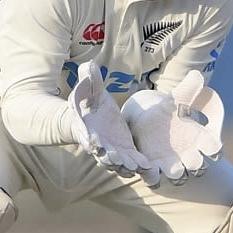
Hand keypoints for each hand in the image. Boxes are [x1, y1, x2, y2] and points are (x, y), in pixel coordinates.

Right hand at [68, 61, 153, 181]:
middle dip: (108, 157)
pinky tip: (147, 167)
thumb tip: (89, 64)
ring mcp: (111, 149)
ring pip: (117, 162)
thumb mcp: (89, 89)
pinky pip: (131, 160)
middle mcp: (98, 142)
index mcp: (86, 127)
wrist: (89, 117)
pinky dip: (137, 165)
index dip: (89, 140)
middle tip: (116, 159)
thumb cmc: (87, 102)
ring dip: (124, 165)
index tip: (95, 142)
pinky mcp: (125, 150)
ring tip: (133, 168)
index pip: (85, 135)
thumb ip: (90, 80)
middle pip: (101, 153)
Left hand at [120, 70, 224, 185]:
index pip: (214, 150)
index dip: (215, 150)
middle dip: (196, 165)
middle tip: (191, 159)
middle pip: (198, 167)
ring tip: (168, 168)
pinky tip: (147, 168)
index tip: (212, 147)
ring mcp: (172, 165)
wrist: (146, 122)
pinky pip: (156, 179)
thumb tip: (197, 75)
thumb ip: (188, 88)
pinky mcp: (154, 169)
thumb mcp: (176, 98)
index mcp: (199, 140)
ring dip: (176, 174)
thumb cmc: (167, 112)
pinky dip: (153, 177)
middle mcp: (189, 156)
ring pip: (179, 177)